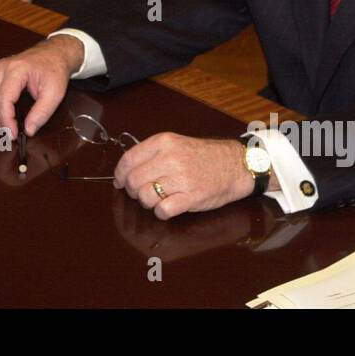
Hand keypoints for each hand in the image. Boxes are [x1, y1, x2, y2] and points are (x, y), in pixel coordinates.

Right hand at [0, 35, 83, 139]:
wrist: (53, 53)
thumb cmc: (54, 70)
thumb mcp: (55, 93)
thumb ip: (42, 113)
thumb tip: (28, 130)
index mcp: (16, 69)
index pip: (3, 100)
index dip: (6, 121)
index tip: (14, 135)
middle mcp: (0, 67)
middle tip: (10, 131)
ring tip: (5, 123)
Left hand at [113, 134, 253, 219]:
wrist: (235, 165)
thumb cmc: (204, 156)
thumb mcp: (176, 144)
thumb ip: (152, 153)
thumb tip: (125, 170)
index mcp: (164, 142)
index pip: (128, 160)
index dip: (120, 174)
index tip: (119, 181)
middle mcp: (170, 158)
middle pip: (134, 181)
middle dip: (133, 191)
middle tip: (141, 193)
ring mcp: (180, 179)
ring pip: (145, 196)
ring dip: (147, 202)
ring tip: (158, 199)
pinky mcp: (191, 197)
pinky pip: (163, 210)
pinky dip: (161, 212)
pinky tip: (168, 207)